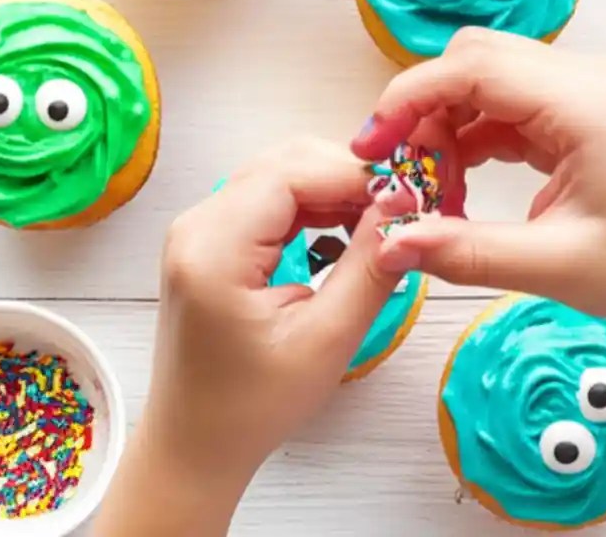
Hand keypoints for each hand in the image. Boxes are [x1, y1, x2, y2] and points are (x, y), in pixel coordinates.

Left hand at [96, 139, 401, 535]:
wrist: (196, 442)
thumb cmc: (254, 404)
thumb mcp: (327, 339)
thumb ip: (370, 269)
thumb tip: (406, 210)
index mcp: (213, 248)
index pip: (292, 173)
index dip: (356, 174)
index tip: (409, 196)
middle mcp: (197, 225)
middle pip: (285, 164)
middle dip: (349, 176)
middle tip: (402, 208)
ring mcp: (199, 230)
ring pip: (280, 176)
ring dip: (334, 189)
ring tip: (382, 222)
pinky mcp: (210, 241)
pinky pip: (269, 201)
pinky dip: (313, 206)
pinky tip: (347, 231)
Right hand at [352, 28, 605, 326]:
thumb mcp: (556, 266)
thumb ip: (467, 252)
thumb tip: (393, 243)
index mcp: (581, 101)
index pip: (469, 67)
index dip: (406, 99)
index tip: (372, 147)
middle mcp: (583, 80)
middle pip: (474, 61)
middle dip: (423, 109)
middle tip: (400, 172)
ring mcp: (586, 94)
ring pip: (490, 82)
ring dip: (449, 127)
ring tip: (435, 192)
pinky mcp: (585, 116)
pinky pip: (512, 108)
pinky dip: (477, 139)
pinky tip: (465, 188)